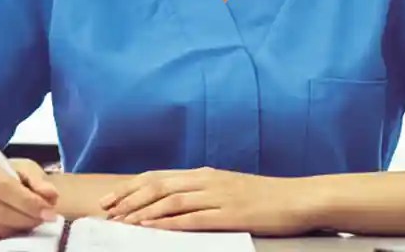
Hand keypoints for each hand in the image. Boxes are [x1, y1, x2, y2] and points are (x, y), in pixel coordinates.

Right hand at [0, 154, 58, 239]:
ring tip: (33, 220)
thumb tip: (51, 195)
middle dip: (25, 217)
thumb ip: (37, 180)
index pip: (2, 186)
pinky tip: (17, 226)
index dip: (27, 201)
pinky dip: (6, 234)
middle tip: (44, 219)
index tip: (48, 210)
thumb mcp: (20, 167)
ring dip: (17, 227)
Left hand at [97, 167, 312, 235]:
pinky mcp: (230, 214)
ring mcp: (218, 196)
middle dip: (128, 197)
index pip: (158, 177)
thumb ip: (204, 194)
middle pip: (158, 185)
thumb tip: (176, 204)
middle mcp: (207, 181)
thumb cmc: (266, 198)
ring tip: (122, 222)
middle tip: (105, 210)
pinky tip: (154, 229)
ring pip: (171, 200)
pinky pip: (194, 218)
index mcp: (205, 175)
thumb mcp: (229, 190)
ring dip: (143, 211)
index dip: (131, 187)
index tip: (110, 198)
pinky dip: (169, 223)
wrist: (299, 199)